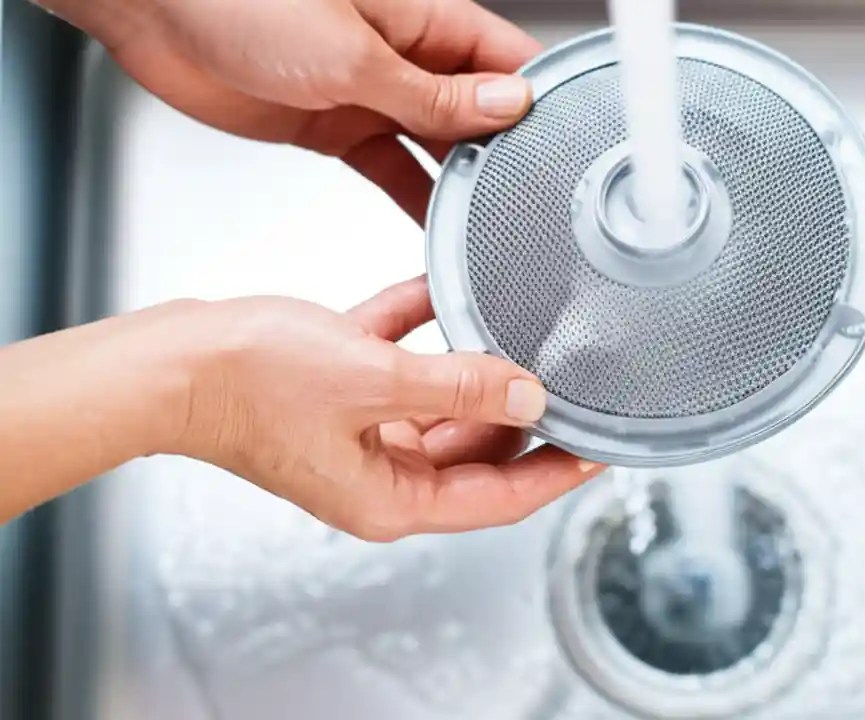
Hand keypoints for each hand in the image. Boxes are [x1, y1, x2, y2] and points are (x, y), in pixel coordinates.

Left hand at [50, 0, 540, 222]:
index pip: (507, 61)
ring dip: (461, 182)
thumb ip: (431, 92)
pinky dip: (413, 199)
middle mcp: (405, 56)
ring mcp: (372, 92)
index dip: (539, 101)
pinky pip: (392, 168)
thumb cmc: (242, 0)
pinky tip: (436, 228)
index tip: (567, 144)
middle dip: (505, 151)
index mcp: (423, 20)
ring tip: (490, 225)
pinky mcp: (336, 126)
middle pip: (478, 110)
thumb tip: (507, 107)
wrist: (154, 13)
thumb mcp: (354, 55)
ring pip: (438, 145)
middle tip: (529, 199)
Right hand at [167, 277, 604, 539]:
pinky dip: (421, 329)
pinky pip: (399, 361)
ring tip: (520, 330)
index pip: (501, 496)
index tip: (602, 447)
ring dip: (474, 367)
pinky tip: (443, 290)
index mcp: (391, 498)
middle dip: (522, 412)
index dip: (557, 471)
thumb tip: (529, 392)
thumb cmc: (245, 385)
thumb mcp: (373, 380)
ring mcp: (358, 433)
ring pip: (442, 404)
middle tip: (570, 374)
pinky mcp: (337, 391)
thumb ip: (461, 384)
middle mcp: (379, 473)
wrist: (164, 360)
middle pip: (477, 449)